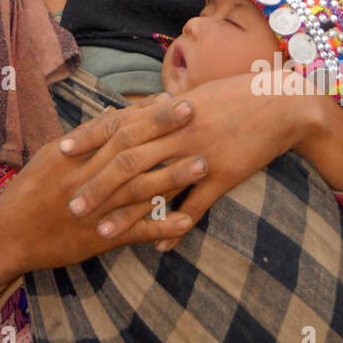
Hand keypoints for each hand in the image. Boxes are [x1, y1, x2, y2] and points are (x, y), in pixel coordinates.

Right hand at [0, 96, 205, 277]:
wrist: (6, 237)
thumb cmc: (28, 191)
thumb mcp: (50, 156)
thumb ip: (86, 135)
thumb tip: (118, 111)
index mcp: (72, 155)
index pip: (113, 127)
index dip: (144, 113)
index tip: (171, 99)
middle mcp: (84, 178)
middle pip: (129, 150)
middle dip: (163, 131)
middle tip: (195, 114)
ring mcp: (94, 209)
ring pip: (138, 190)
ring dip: (172, 177)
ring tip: (202, 164)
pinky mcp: (98, 240)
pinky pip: (134, 232)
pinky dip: (161, 226)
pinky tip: (188, 221)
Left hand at [59, 74, 306, 249]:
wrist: (281, 102)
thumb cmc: (234, 95)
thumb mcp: (193, 96)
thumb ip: (160, 111)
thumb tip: (132, 116)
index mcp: (167, 111)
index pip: (118, 124)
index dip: (88, 138)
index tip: (61, 152)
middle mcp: (178, 131)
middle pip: (127, 160)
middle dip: (96, 184)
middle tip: (70, 206)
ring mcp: (200, 154)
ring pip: (156, 187)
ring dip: (127, 214)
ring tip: (102, 233)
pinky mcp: (224, 176)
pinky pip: (196, 208)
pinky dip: (176, 228)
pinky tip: (158, 247)